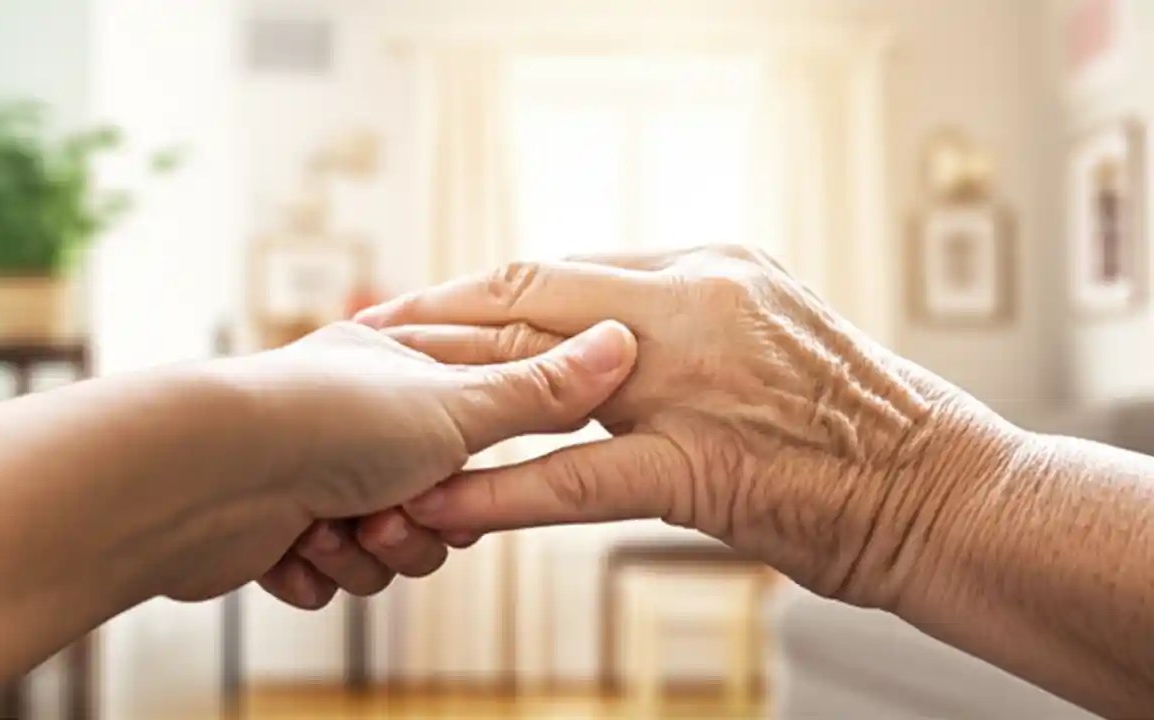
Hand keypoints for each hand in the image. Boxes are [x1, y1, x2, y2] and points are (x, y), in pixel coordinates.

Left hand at [199, 320, 635, 607]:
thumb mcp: (457, 405)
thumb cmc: (328, 421)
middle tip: (397, 508)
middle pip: (440, 501)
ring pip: (389, 547)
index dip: (488, 460)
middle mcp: (357, 421)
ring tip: (335, 528)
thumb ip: (542, 391)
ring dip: (370, 553)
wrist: (203, 473)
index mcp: (400, 373)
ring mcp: (314, 474)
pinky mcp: (277, 529)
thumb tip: (624, 340)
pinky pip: (335, 576)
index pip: (482, 418)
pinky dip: (322, 572)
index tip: (472, 473)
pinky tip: (296, 548)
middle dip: (422, 524)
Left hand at [357, 247, 1013, 608]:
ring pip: (538, 382)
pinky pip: (577, 478)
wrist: (943, 493)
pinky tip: (441, 507)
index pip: (557, 271)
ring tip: (376, 422)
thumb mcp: (762, 336)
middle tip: (363, 344)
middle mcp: (693, 303)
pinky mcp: (704, 466)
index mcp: (706, 267)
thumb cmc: (850, 426)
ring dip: (450, 404)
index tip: (416, 310)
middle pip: (528, 305)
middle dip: (436, 327)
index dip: (473, 292)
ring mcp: (697, 381)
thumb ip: (678, 324)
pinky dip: (501, 492)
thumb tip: (597, 330)